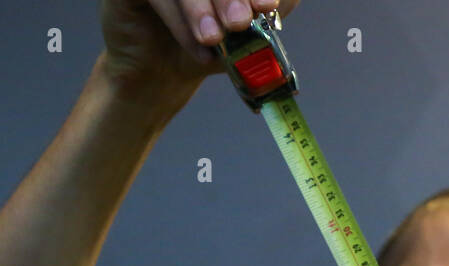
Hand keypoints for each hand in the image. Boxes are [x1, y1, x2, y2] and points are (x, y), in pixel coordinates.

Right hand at [98, 0, 296, 96]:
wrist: (161, 75)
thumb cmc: (204, 46)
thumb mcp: (245, 34)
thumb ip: (269, 14)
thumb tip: (287, 1)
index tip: (268, 6)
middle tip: (240, 22)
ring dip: (201, 10)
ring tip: (214, 40)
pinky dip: (180, 25)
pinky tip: (199, 51)